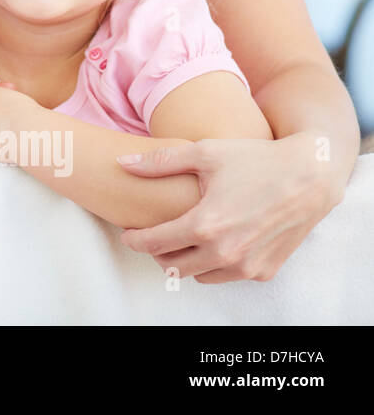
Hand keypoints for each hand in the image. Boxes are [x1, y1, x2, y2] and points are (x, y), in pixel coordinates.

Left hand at [116, 131, 342, 281]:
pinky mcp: (264, 271)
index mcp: (205, 225)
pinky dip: (215, 265)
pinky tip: (214, 244)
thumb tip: (121, 162)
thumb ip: (159, 162)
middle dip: (157, 253)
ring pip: (199, 276)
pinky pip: (228, 276)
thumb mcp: (205, 153)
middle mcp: (225, 252)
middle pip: (172, 267)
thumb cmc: (255, 160)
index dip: (134, 240)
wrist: (309, 177)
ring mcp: (246, 266)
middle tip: (155, 236)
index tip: (127, 235)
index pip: (154, 244)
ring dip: (186, 262)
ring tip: (183, 240)